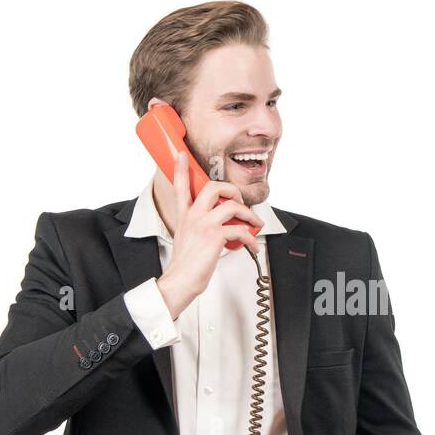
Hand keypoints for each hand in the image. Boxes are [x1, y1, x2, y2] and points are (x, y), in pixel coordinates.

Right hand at [156, 149, 263, 317]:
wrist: (182, 280)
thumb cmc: (186, 263)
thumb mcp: (186, 237)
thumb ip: (199, 225)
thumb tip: (223, 225)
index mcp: (185, 215)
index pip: (180, 186)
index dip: (181, 168)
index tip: (181, 154)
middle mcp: (194, 216)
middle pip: (213, 187)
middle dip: (232, 190)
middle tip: (239, 201)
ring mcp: (204, 225)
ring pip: (232, 206)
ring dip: (249, 215)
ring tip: (254, 224)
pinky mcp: (215, 236)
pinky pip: (240, 230)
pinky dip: (251, 238)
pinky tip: (251, 245)